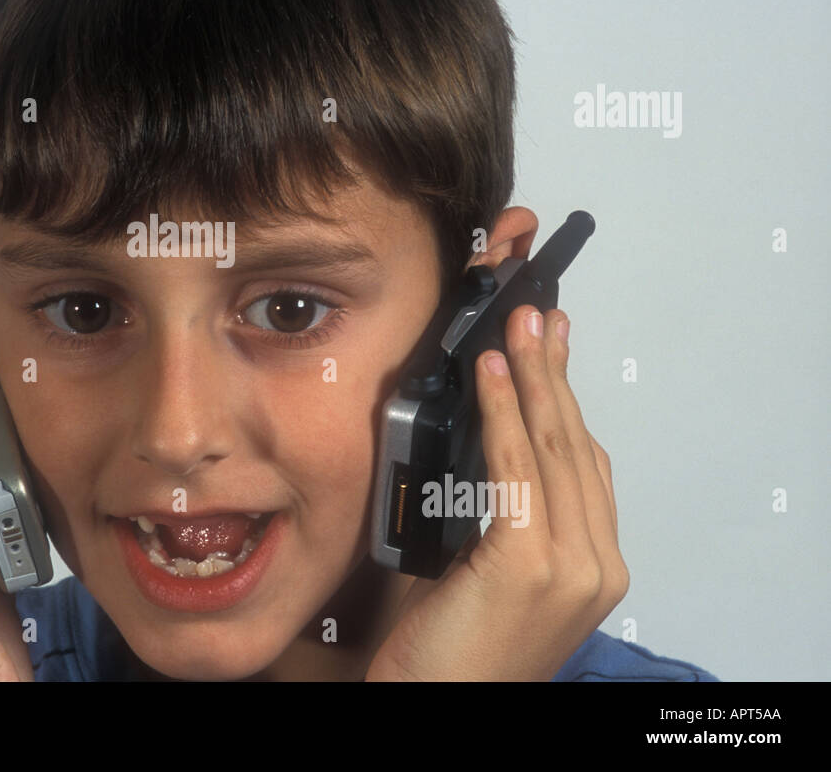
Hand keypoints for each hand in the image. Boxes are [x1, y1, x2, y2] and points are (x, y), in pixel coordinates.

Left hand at [366, 304, 628, 680]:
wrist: (434, 710)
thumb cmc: (447, 654)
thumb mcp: (479, 571)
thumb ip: (493, 514)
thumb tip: (476, 447)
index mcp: (591, 568)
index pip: (587, 467)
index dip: (567, 403)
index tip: (551, 354)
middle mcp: (595, 567)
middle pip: (578, 447)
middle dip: (555, 373)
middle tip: (541, 319)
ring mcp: (572, 567)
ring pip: (554, 448)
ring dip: (534, 377)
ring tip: (520, 327)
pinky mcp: (532, 564)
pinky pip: (517, 469)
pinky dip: (504, 413)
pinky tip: (493, 373)